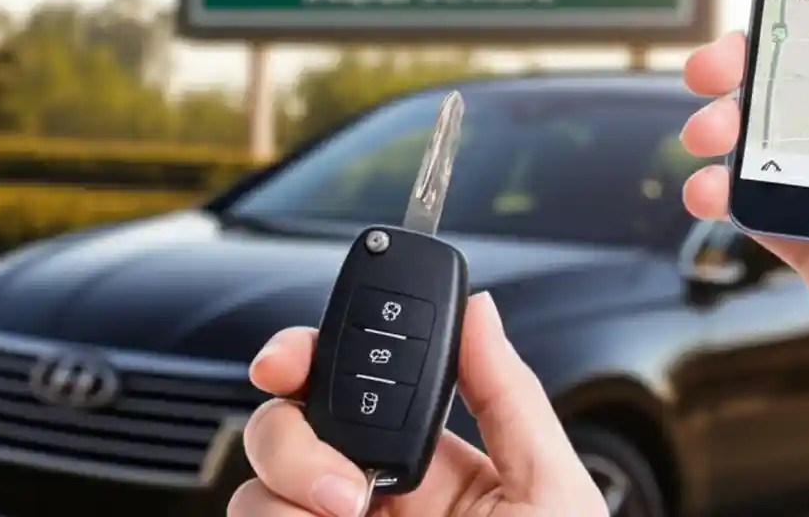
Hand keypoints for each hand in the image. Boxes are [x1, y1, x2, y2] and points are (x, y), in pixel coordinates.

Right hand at [230, 293, 605, 516]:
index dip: (310, 360)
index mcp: (435, 470)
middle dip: (293, 440)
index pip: (355, 390)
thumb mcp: (551, 492)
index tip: (289, 359)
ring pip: (256, 496)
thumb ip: (508, 396)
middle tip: (343, 487)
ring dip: (286, 502)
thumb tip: (480, 311)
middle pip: (288, 433)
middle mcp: (375, 506)